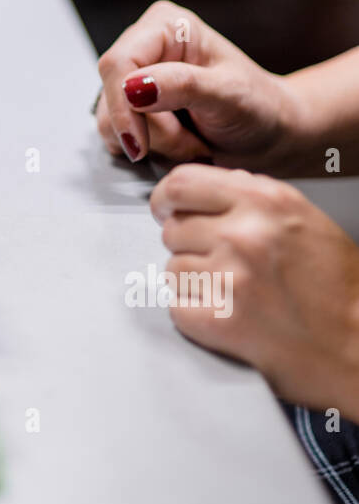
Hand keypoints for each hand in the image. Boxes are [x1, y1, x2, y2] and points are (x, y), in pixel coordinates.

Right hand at [95, 0, 306, 171]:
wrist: (270, 133)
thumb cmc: (260, 107)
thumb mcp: (229, 94)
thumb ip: (183, 86)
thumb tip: (134, 87)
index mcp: (167, 26)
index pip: (118, 63)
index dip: (123, 106)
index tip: (140, 142)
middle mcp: (147, 47)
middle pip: (111, 94)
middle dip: (148, 130)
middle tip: (190, 144)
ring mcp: (137, 79)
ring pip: (110, 120)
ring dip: (152, 144)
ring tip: (192, 145)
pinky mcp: (132, 107)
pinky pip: (117, 135)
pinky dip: (149, 150)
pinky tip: (180, 146)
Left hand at [151, 163, 358, 417]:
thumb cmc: (338, 286)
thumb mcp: (302, 218)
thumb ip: (250, 199)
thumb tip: (201, 191)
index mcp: (264, 200)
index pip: (181, 183)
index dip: (165, 198)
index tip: (164, 209)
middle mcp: (243, 233)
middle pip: (172, 229)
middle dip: (188, 245)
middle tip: (219, 263)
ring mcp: (228, 277)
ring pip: (172, 268)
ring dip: (195, 281)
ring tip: (234, 292)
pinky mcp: (218, 320)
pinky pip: (176, 305)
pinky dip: (195, 312)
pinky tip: (228, 313)